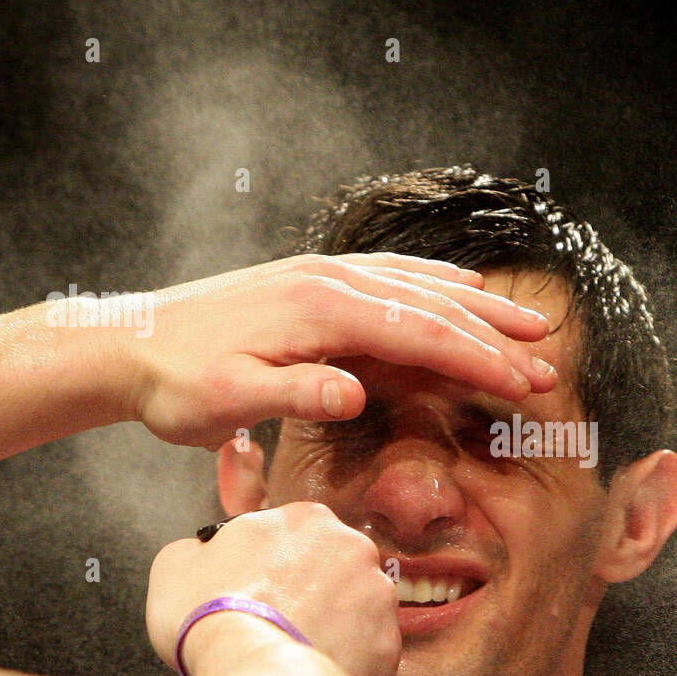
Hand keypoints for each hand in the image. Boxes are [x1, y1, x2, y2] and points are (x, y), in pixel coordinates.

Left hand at [111, 252, 557, 449]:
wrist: (129, 342)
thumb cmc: (178, 383)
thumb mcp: (226, 401)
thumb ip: (295, 394)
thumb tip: (357, 391)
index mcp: (321, 312)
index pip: (420, 335)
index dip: (478, 361)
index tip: (525, 384)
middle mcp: (331, 282)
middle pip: (432, 305)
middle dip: (494, 336)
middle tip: (547, 362)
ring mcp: (324, 274)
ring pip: (419, 284)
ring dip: (477, 307)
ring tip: (527, 324)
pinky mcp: (314, 280)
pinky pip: (391, 274)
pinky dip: (436, 283)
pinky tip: (459, 290)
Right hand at [145, 501, 399, 675]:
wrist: (254, 675)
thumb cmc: (210, 615)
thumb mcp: (176, 565)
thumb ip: (200, 550)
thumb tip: (206, 556)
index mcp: (307, 519)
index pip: (293, 538)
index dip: (271, 568)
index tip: (258, 592)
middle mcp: (354, 548)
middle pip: (331, 570)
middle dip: (309, 594)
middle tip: (276, 625)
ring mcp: (378, 597)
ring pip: (354, 611)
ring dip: (330, 628)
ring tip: (293, 655)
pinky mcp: (389, 644)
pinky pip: (366, 653)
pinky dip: (344, 663)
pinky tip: (313, 675)